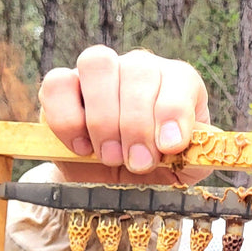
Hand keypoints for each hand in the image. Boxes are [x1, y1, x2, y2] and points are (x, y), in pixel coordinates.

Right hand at [39, 45, 209, 183]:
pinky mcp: (62, 86)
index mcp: (178, 83)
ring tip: (110, 157)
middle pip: (137, 71)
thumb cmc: (157, 171)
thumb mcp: (184, 168)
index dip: (173, 113)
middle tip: (137, 162)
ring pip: (97, 64)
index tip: (169, 148)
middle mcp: (140, 68)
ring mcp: (100, 73)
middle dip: (136, 124)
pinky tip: (82, 148)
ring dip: (103, 118)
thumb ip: (194, 155)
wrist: (116, 185)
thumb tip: (189, 143)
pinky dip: (67, 119)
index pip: (179, 79)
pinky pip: (57, 83)